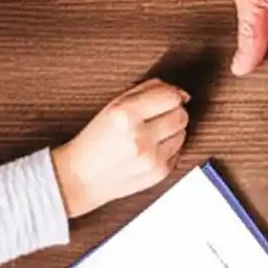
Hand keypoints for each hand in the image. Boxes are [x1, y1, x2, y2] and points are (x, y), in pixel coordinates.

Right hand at [50, 79, 190, 218]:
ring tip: (148, 135)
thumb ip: (148, 91)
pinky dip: (169, 149)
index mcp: (125, 114)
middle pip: (181, 115)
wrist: (84, 176)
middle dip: (171, 113)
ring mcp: (151, 158)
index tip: (164, 99)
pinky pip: (179, 152)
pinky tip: (149, 150)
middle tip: (154, 118)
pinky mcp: (160, 173)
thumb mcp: (114, 105)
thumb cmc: (97, 139)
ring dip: (171, 132)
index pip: (171, 97)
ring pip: (183, 133)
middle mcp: (140, 137)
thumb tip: (181, 94)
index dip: (170, 96)